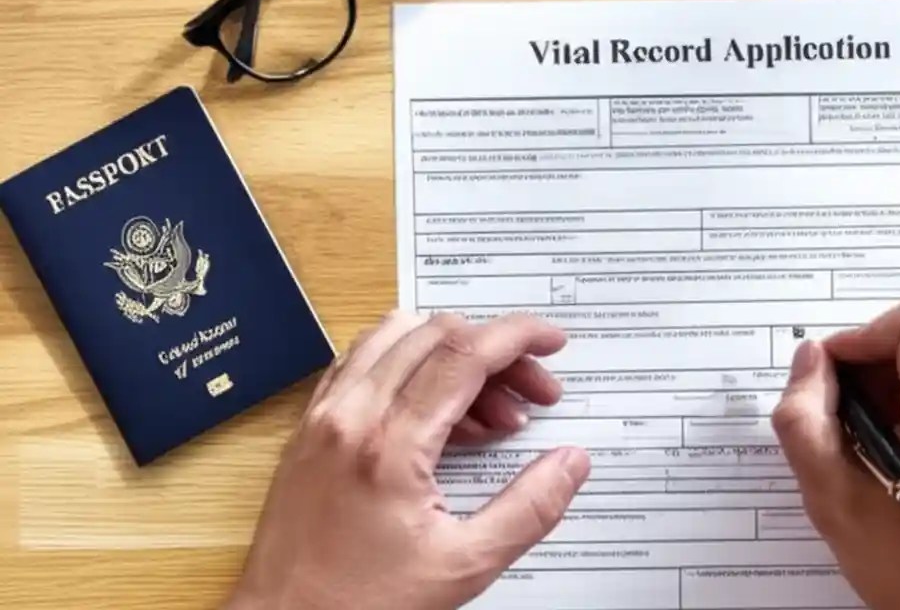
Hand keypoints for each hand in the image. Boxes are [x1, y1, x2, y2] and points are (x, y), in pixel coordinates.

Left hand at [225, 311, 590, 609]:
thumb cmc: (360, 603)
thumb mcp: (462, 565)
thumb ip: (528, 509)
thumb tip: (570, 463)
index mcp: (390, 445)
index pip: (465, 355)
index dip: (519, 337)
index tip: (551, 342)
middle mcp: (350, 415)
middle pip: (437, 337)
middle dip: (496, 352)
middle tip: (531, 394)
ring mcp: (323, 416)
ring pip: (395, 336)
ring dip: (451, 353)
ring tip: (485, 411)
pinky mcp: (309, 426)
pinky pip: (360, 361)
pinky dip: (407, 364)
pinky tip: (434, 408)